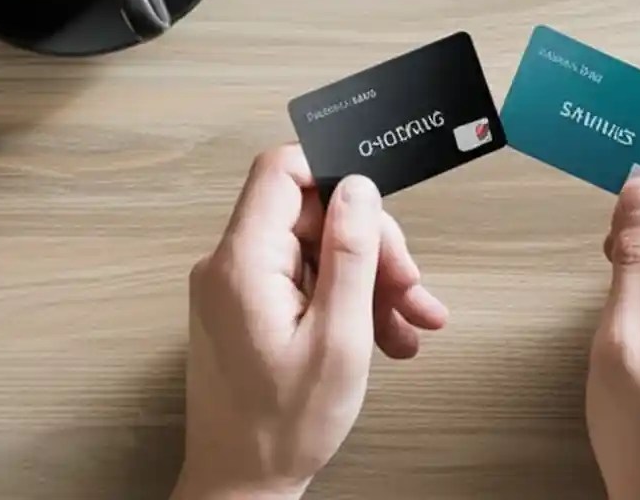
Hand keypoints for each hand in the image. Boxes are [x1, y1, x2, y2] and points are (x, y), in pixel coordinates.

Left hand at [172, 146, 448, 499]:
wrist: (242, 486)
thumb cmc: (281, 429)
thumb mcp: (338, 338)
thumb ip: (350, 254)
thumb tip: (358, 189)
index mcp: (244, 263)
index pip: (281, 171)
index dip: (334, 174)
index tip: (377, 204)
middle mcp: (231, 267)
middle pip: (313, 215)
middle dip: (371, 247)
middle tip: (408, 289)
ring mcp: (238, 288)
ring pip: (317, 251)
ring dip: (369, 281)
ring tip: (407, 325)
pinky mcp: (249, 308)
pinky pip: (306, 281)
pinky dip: (347, 301)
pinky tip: (384, 334)